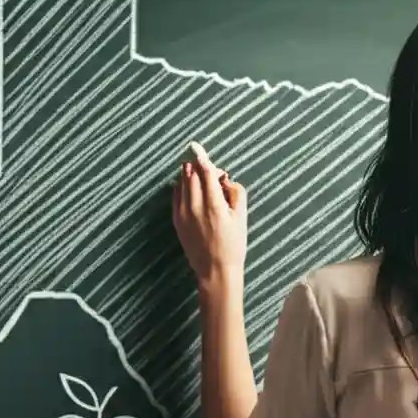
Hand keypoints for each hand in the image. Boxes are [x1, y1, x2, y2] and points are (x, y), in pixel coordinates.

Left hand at [172, 156, 247, 296]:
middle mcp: (195, 207)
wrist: (215, 270)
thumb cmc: (233, 245)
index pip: (205, 173)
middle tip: (207, 168)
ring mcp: (183, 214)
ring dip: (188, 175)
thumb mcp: (242, 217)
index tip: (197, 147)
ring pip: (182, 184)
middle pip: (192, 176)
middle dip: (198, 167)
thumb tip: (225, 179)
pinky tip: (185, 185)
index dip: (202, 158)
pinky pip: (175, 196)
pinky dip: (180, 187)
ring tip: (194, 171)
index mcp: (214, 204)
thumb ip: (236, 193)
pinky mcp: (177, 221)